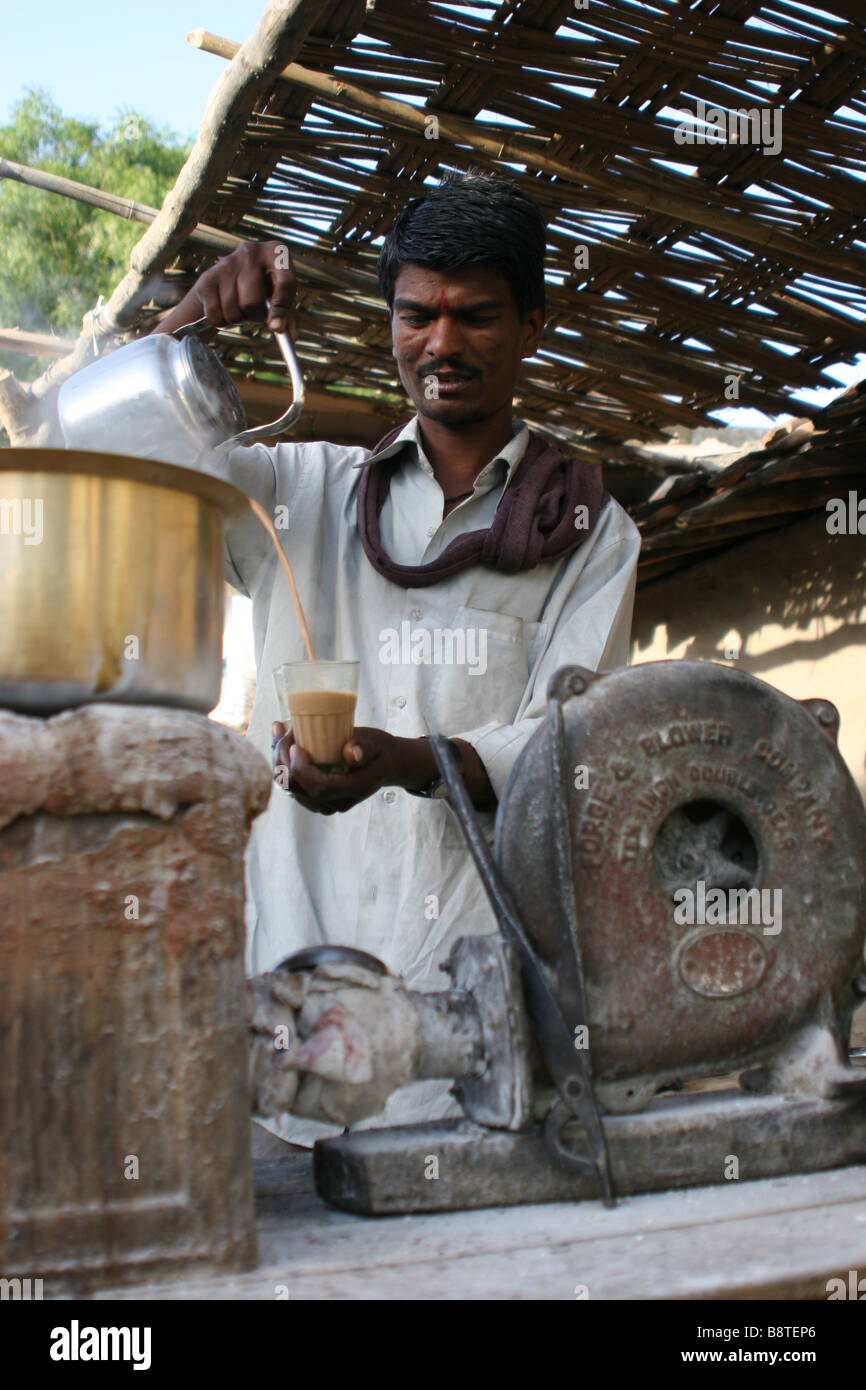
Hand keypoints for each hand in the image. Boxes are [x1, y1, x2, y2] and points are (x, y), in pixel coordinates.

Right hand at [155, 240, 296, 337]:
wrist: (233, 275)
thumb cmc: (264, 286)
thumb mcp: (280, 295)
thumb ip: (287, 315)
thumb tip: (284, 333)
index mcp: (275, 253)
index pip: (284, 283)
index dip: (281, 308)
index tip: (277, 327)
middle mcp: (251, 252)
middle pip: (252, 301)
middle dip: (255, 316)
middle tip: (256, 314)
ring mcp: (227, 263)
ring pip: (232, 310)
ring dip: (238, 319)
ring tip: (242, 309)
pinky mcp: (208, 277)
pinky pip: (215, 314)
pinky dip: (222, 321)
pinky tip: (227, 310)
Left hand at [271, 721, 426, 815]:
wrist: (386, 764)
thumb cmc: (380, 750)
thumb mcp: (377, 744)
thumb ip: (364, 748)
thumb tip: (349, 752)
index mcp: (354, 789)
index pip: (319, 787)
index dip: (302, 769)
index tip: (295, 745)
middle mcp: (338, 802)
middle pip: (299, 788)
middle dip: (284, 760)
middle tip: (282, 731)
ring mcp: (327, 804)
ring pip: (291, 788)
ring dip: (279, 759)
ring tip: (278, 730)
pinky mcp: (317, 799)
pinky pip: (293, 786)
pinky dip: (283, 764)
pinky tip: (280, 741)